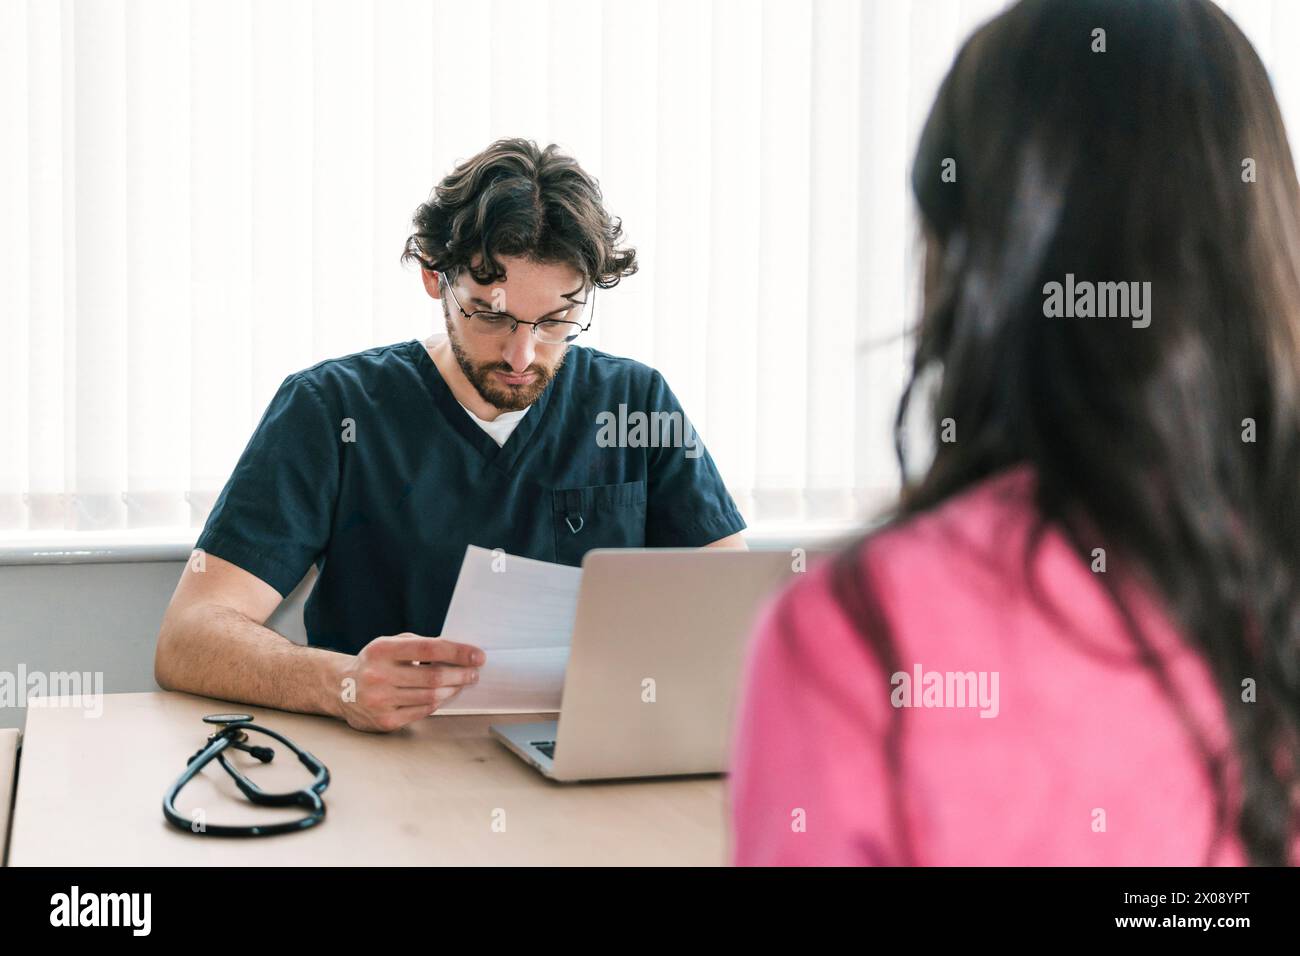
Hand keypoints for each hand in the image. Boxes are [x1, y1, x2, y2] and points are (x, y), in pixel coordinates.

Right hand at [335, 633, 484, 731]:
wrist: (341, 689)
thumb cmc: (375, 663)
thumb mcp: (390, 644)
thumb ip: (420, 645)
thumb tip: (458, 653)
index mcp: (382, 650)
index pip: (429, 649)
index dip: (458, 652)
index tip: (477, 656)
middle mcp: (379, 675)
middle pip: (433, 677)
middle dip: (461, 674)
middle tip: (473, 673)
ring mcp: (380, 701)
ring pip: (431, 697)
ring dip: (452, 689)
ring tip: (461, 683)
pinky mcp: (384, 721)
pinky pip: (422, 712)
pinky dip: (437, 703)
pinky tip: (443, 695)